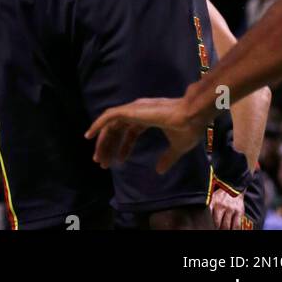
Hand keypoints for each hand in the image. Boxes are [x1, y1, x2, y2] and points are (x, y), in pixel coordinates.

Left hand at [85, 92, 208, 170]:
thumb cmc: (187, 129)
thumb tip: (159, 171)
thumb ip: (167, 158)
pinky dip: (98, 124)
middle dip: (109, 147)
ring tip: (98, 159)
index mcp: (148, 118)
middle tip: (102, 164)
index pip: (131, 132)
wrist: (192, 116)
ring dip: (103, 141)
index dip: (123, 147)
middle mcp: (138, 112)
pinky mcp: (131, 110)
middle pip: (117, 129)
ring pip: (111, 125)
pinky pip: (109, 116)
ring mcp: (133, 110)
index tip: (118, 162)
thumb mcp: (177, 147)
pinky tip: (89, 135)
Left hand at [210, 187, 245, 229]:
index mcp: (213, 202)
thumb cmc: (221, 192)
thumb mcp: (212, 196)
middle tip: (218, 228)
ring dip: (225, 229)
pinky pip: (237, 225)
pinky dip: (234, 229)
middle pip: (218, 223)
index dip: (211, 224)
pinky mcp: (239, 211)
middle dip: (218, 228)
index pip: (210, 217)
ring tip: (225, 229)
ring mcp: (231, 209)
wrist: (233, 185)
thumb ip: (210, 206)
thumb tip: (206, 217)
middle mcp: (221, 206)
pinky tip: (232, 229)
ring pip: (227, 226)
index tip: (212, 226)